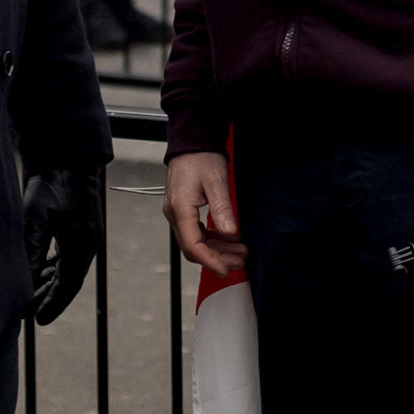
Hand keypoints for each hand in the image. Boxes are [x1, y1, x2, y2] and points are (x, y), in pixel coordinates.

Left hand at [25, 164, 106, 323]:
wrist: (65, 155)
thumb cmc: (51, 186)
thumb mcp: (35, 223)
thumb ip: (31, 256)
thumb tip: (25, 286)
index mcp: (81, 244)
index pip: (67, 286)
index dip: (51, 305)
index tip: (35, 320)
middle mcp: (87, 243)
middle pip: (69, 281)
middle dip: (49, 298)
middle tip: (28, 313)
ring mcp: (85, 234)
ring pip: (68, 269)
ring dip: (51, 284)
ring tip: (31, 296)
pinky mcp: (79, 226)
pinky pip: (68, 256)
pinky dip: (54, 268)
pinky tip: (41, 271)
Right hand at [167, 152, 245, 271]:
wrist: (191, 143)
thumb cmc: (202, 158)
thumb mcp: (217, 182)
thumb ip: (222, 209)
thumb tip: (230, 233)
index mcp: (180, 209)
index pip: (193, 245)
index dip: (210, 261)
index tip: (225, 269)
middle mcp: (175, 214)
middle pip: (193, 247)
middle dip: (217, 258)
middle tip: (239, 262)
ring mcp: (178, 213)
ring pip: (195, 241)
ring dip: (217, 249)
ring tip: (239, 252)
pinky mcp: (184, 210)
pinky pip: (196, 231)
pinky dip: (212, 239)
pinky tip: (227, 240)